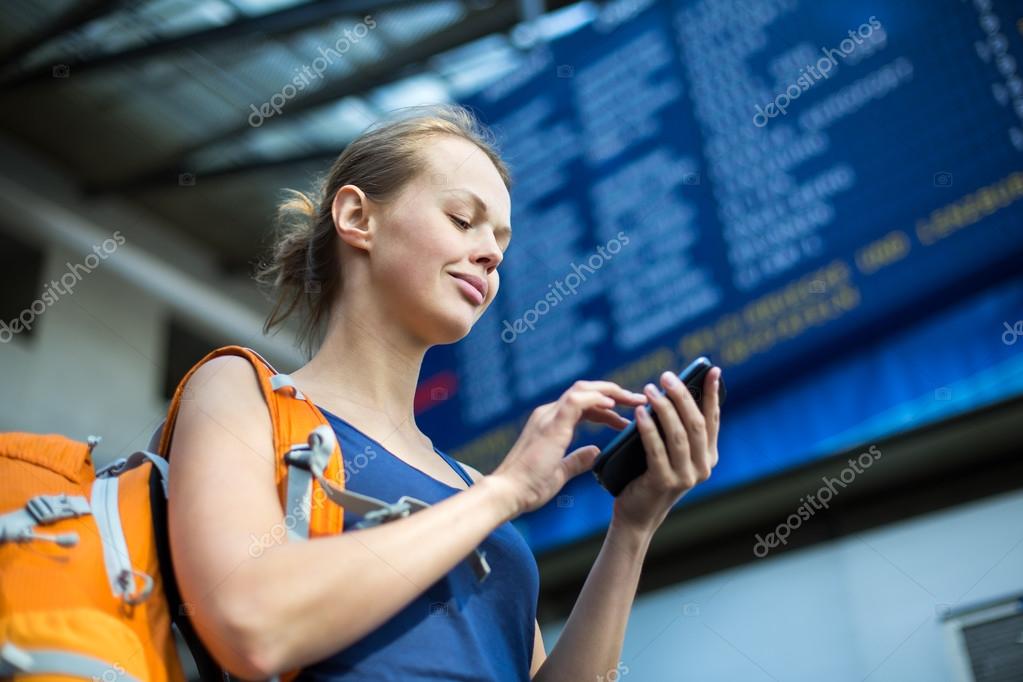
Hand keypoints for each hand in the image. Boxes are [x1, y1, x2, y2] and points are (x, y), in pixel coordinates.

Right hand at [490, 380, 647, 514]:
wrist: (508, 494)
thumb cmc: (529, 488)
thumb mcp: (559, 472)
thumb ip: (577, 459)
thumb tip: (595, 451)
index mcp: (550, 424)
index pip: (584, 406)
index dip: (607, 410)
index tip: (627, 418)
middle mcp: (548, 414)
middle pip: (586, 391)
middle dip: (614, 394)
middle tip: (639, 400)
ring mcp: (548, 417)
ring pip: (583, 389)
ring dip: (611, 392)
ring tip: (634, 399)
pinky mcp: (550, 425)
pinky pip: (576, 401)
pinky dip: (597, 399)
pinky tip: (614, 405)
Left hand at [611, 367, 721, 535]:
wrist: (637, 514)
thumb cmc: (649, 475)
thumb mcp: (669, 451)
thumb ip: (677, 429)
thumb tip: (673, 391)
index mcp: (708, 456)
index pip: (712, 419)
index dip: (711, 394)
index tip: (711, 370)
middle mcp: (702, 467)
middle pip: (695, 423)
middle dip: (682, 396)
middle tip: (666, 376)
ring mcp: (685, 477)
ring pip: (678, 435)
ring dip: (664, 408)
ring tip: (650, 389)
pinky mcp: (664, 482)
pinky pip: (656, 450)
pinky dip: (648, 429)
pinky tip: (639, 413)